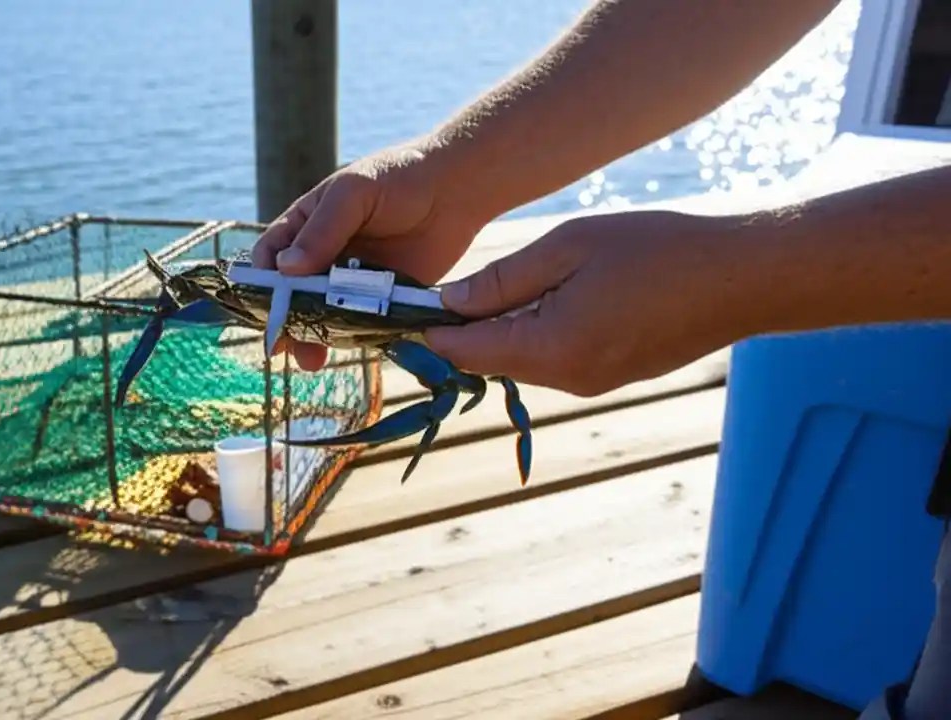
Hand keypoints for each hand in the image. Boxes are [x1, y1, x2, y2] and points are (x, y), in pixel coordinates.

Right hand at [252, 139, 489, 370]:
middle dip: (285, 320)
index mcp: (304, 226)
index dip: (261, 283)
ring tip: (311, 358)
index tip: (264, 306)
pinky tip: (346, 348)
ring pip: (321, 315)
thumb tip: (286, 268)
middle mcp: (320, 257)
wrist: (454, 192)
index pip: (269, 257)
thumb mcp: (353, 193)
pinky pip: (357, 323)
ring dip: (313, 337)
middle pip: (290, 295)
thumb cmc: (397, 178)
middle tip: (283, 345)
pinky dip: (350, 338)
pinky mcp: (378, 299)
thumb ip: (322, 230)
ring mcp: (348, 281)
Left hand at [425, 209, 749, 395]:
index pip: (463, 351)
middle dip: (461, 327)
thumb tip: (449, 301)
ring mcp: (590, 384)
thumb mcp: (569, 247)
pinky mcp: (610, 377)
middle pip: (487, 360)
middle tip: (440, 286)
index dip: (427, 330)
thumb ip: (503, 279)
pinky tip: (549, 294)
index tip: (398, 306)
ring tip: (501, 281)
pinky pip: (552, 358)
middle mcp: (565, 380)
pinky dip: (536, 332)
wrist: (743, 280)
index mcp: (549, 349)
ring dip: (501, 328)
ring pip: (519, 359)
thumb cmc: (659, 251)